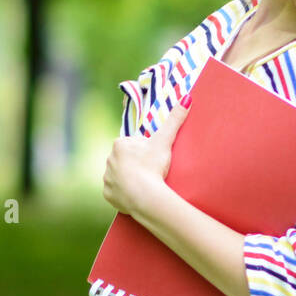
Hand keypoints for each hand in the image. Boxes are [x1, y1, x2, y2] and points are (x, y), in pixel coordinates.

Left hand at [102, 97, 189, 217]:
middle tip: (151, 171)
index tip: (153, 159)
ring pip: (119, 176)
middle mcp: (109, 159)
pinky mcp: (107, 194)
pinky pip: (115, 192)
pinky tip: (135, 195)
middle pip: (126, 160)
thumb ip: (175, 119)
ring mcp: (107, 178)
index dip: (145, 151)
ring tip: (144, 184)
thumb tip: (187, 98)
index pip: (133, 144)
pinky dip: (123, 194)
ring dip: (129, 179)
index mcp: (120, 144)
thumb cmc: (153, 166)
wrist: (146, 196)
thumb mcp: (164, 141)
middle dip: (136, 164)